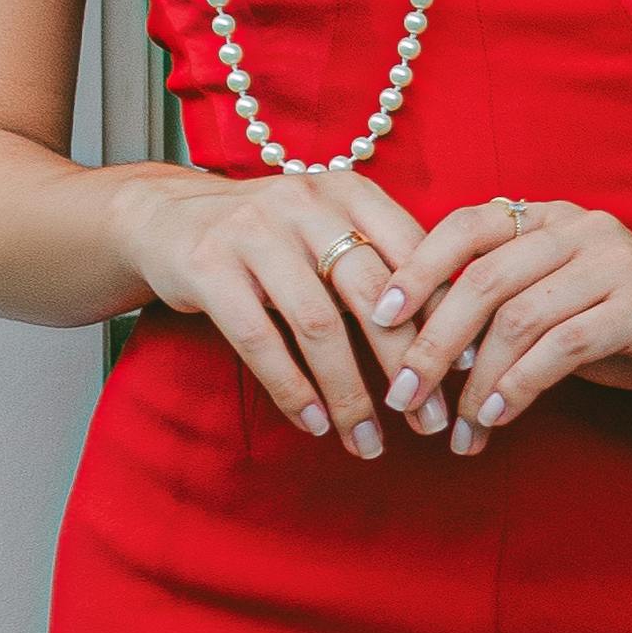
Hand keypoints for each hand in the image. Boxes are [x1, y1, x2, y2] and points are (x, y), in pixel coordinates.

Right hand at [116, 158, 431, 457]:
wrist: (167, 218)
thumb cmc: (269, 239)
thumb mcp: (326, 231)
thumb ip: (377, 266)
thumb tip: (451, 339)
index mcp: (347, 191)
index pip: (412, 250)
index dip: (442, 310)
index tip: (465, 367)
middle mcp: (304, 203)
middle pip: (371, 293)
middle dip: (405, 364)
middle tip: (428, 418)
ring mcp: (253, 232)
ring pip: (318, 324)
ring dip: (348, 393)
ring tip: (368, 441)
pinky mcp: (209, 266)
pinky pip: (259, 339)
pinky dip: (292, 388)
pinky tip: (313, 423)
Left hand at [369, 187, 631, 454]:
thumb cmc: (631, 327)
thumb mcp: (558, 308)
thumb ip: (502, 309)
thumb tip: (421, 346)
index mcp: (551, 218)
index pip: (468, 225)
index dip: (418, 267)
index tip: (381, 317)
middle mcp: (582, 228)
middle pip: (483, 279)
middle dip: (433, 342)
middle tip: (402, 395)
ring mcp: (617, 262)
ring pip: (519, 317)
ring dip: (477, 381)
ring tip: (457, 427)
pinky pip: (563, 346)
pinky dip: (522, 385)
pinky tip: (500, 418)